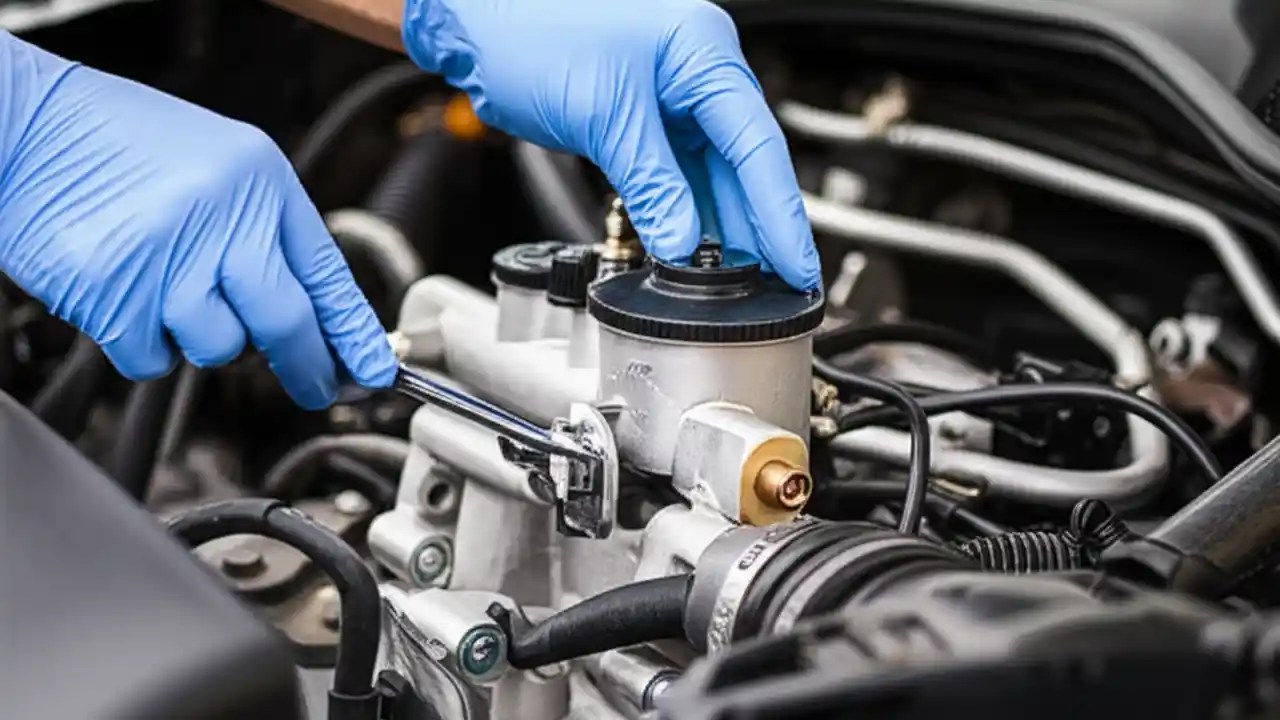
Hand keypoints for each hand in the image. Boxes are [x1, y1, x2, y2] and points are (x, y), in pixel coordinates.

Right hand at [0, 34, 395, 408]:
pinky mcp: (116, 295)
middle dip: (305, 366)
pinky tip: (130, 295)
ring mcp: (168, 258)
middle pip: (286, 323)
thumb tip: (310, 312)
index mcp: (259, 180)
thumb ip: (264, 230)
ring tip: (170, 287)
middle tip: (315, 385)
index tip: (376, 372)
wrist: (26, 125)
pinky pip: (153, 358)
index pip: (326, 272)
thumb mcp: (222, 165)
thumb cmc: (120, 144)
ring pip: (218, 348)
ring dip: (202, 336)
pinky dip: (144, 342)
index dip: (353, 333)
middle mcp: (222, 217)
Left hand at [402, 0, 820, 289]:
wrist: (471, 17)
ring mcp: (669, 92)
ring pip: (711, 171)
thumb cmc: (529, 26)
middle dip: (760, 225)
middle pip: (744, 161)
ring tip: (744, 279)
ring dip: (723, 224)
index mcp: (703, 51)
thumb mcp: (604, 115)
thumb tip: (685, 242)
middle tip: (780, 282)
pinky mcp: (640, 115)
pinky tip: (695, 246)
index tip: (797, 262)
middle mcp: (695, 68)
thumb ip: (653, 183)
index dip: (779, 213)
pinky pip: (676, 170)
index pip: (757, 145)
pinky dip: (684, 209)